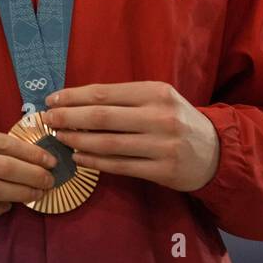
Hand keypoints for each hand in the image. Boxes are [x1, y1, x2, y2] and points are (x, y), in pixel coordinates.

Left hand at [42, 82, 220, 191]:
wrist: (215, 151)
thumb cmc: (177, 120)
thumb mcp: (158, 99)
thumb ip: (124, 99)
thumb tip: (76, 101)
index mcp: (155, 92)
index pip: (104, 93)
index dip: (73, 97)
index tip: (51, 100)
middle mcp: (159, 116)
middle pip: (102, 117)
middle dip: (68, 118)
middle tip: (46, 120)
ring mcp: (162, 145)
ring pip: (108, 143)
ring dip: (77, 141)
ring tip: (59, 138)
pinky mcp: (162, 170)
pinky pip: (120, 166)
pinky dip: (95, 161)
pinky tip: (79, 157)